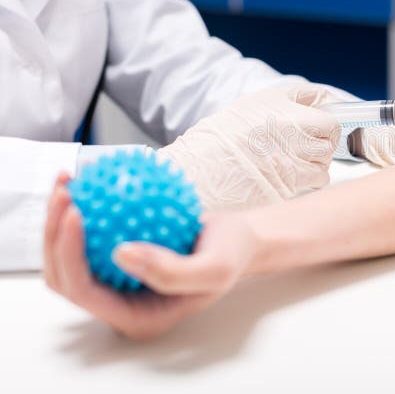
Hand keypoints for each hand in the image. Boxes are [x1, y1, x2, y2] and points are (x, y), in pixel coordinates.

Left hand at [44, 174, 258, 340]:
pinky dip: (85, 205)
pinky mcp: (117, 259)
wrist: (241, 241)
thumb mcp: (214, 268)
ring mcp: (115, 282)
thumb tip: (120, 254)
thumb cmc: (233, 256)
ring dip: (59, 217)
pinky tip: (87, 176)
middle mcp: (118, 303)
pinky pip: (91, 234)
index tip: (76, 211)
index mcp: (134, 317)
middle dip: (52, 234)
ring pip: (70, 254)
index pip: (84, 291)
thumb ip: (171, 271)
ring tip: (68, 180)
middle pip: (65, 275)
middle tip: (65, 192)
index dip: (69, 253)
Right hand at [158, 83, 341, 211]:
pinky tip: (292, 178)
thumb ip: (278, 105)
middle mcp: (292, 122)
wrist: (202, 171)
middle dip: (324, 138)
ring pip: (326, 156)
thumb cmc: (217, 142)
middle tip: (308, 145)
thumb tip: (310, 106)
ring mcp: (296, 151)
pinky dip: (312, 180)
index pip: (319, 96)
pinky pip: (318, 178)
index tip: (322, 116)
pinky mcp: (296, 178)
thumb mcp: (246, 108)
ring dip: (317, 161)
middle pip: (330, 128)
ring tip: (294, 164)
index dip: (324, 107)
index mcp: (277, 100)